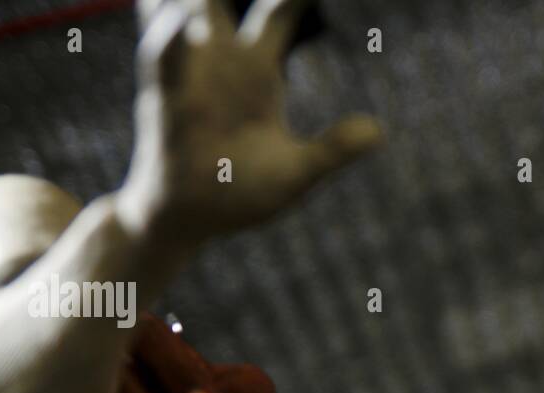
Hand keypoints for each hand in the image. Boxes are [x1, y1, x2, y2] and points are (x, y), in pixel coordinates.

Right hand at [118, 0, 381, 244]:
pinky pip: (165, 57)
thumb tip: (379, 132)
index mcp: (259, 68)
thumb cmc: (238, 195)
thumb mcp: (296, 175)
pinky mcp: (164, 96)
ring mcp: (189, 71)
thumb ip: (333, 150)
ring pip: (184, 7)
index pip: (283, 7)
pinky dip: (172, 35)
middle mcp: (222, 58)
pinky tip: (187, 23)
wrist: (188, 221)